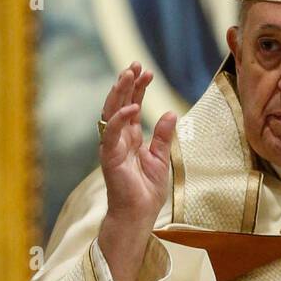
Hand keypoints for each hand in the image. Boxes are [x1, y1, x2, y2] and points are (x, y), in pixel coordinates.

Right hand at [98, 62, 176, 280]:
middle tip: (136, 64)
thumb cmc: (147, 192)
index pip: (131, 106)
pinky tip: (133, 106)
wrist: (138, 215)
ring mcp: (112, 146)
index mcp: (129, 138)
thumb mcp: (161, 158)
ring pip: (111, 112)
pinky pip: (112, 132)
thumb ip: (163, 136)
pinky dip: (121, 118)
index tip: (147, 72)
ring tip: (129, 74)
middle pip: (119, 104)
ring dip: (120, 92)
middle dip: (127, 83)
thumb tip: (170, 113)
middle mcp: (118, 138)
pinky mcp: (110, 156)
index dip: (138, 88)